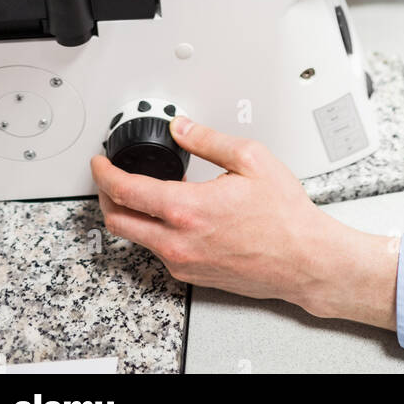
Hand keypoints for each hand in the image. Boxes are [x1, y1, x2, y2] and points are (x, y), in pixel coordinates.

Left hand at [91, 119, 397, 326]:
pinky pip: (159, 252)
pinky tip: (170, 216)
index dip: (104, 174)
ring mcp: (183, 262)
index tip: (100, 163)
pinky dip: (152, 231)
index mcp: (188, 209)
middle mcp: (178, 241)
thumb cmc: (285, 217)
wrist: (303, 259)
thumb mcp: (251, 159)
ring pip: (135, 239)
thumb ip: (209, 139)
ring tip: (138, 193)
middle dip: (105, 196)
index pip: (125, 191)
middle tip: (108, 178)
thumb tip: (183, 128)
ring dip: (128, 214)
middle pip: (117, 221)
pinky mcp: (192, 276)